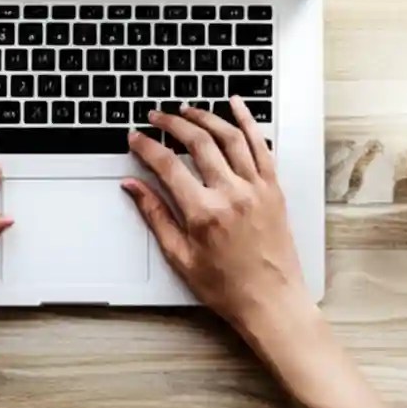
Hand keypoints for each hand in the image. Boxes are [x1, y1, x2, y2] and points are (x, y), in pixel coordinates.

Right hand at [124, 97, 394, 407]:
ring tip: (187, 109)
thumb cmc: (227, 287)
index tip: (136, 138)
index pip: (167, 166)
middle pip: (198, 142)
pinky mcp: (273, 189)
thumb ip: (155, 216)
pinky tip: (236, 105)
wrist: (272, 302)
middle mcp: (231, 194)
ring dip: (206, 117)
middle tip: (157, 116)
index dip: (146, 147)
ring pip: (229, 137)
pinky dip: (248, 121)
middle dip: (172, 123)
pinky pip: (261, 145)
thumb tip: (132, 187)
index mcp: (204, 213)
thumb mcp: (180, 257)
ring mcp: (256, 188)